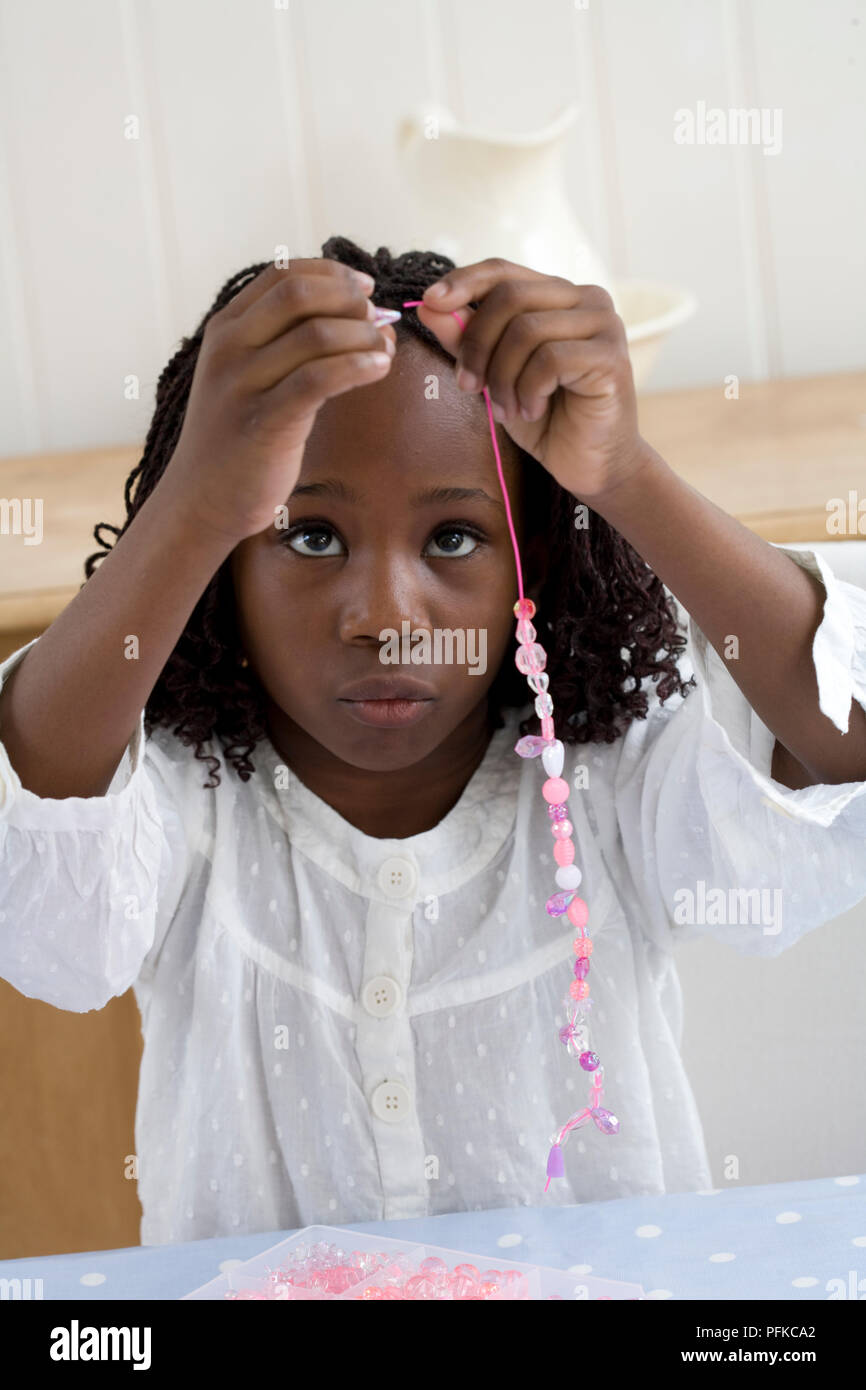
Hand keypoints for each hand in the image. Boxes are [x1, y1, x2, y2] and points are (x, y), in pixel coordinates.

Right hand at [162, 258, 396, 543]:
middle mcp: (229, 347)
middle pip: (298, 295)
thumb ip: (288, 345)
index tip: (364, 287)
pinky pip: (319, 379)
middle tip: (377, 320)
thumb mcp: (250, 378)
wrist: (201, 499)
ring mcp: (242, 384)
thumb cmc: (239, 439)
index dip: (331, 274)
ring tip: (385, 348)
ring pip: (314, 335)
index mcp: (225, 328)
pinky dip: (357, 366)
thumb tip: (362, 315)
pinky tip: (379, 368)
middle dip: (348, 300)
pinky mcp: (264, 422)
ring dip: (362, 335)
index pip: (282, 275)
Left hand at [411, 257, 647, 500]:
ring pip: (526, 330)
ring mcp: (603, 325)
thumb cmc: (546, 418)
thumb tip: (429, 305)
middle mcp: (586, 299)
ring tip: (506, 409)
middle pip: (510, 296)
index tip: (429, 302)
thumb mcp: (494, 376)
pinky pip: (549, 360)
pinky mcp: (611, 357)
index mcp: (557, 296)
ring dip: (502, 377)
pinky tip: (534, 410)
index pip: (504, 271)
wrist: (590, 464)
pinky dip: (529, 391)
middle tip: (468, 386)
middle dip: (477, 344)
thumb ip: (467, 340)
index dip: (464, 281)